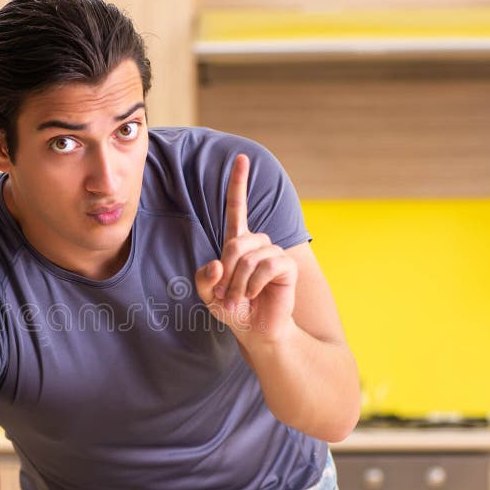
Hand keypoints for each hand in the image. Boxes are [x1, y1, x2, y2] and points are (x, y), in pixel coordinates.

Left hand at [194, 154, 297, 343]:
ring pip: (250, 257)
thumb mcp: (208, 295)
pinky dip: (254, 284)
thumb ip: (203, 278)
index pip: (237, 209)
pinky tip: (255, 295)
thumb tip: (218, 263)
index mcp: (237, 244)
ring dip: (239, 283)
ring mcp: (273, 253)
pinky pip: (266, 266)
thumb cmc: (234, 310)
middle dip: (227, 272)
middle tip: (226, 294)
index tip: (242, 158)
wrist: (257, 331)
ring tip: (240, 299)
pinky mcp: (286, 266)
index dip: (239, 184)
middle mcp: (257, 244)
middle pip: (235, 243)